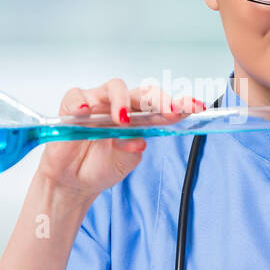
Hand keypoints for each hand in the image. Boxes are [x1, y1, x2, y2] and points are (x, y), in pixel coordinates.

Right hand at [36, 78, 205, 198]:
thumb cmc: (101, 167)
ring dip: (121, 101)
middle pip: (142, 93)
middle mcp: (121, 106)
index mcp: (139, 118)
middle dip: (158, 100)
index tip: (196, 107)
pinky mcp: (73, 106)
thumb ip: (131, 150)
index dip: (178, 105)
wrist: (74, 181)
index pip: (161, 108)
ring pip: (114, 87)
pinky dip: (82, 102)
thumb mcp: (124, 162)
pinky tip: (86, 112)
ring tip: (122, 119)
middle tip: (168, 112)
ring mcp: (98, 104)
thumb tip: (138, 140)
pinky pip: (77, 97)